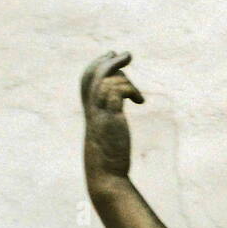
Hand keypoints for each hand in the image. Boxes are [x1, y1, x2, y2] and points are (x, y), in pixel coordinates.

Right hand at [81, 51, 143, 190]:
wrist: (107, 173)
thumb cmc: (110, 158)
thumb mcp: (109, 132)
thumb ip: (110, 116)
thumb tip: (119, 108)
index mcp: (89, 110)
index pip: (86, 80)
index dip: (97, 64)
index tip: (111, 54)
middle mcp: (91, 109)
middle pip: (94, 75)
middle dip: (109, 62)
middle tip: (128, 54)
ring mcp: (100, 113)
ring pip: (106, 80)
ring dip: (125, 80)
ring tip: (137, 95)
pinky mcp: (111, 118)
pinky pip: (118, 91)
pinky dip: (131, 90)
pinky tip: (140, 102)